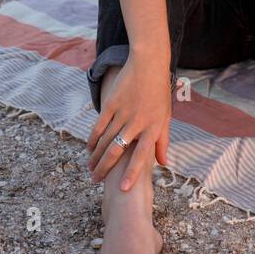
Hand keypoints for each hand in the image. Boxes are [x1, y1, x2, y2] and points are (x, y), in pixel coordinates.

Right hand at [86, 53, 172, 190]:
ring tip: (91, 168)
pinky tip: (89, 148)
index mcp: (153, 127)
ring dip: (96, 156)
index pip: (141, 155)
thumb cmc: (159, 93)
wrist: (149, 64)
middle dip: (105, 168)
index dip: (132, 172)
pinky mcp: (111, 103)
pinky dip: (92, 138)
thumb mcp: (165, 117)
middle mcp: (137, 121)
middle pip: (117, 150)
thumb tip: (163, 164)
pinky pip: (99, 125)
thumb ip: (162, 141)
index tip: (123, 189)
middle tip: (96, 181)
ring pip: (105, 140)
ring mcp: (123, 112)